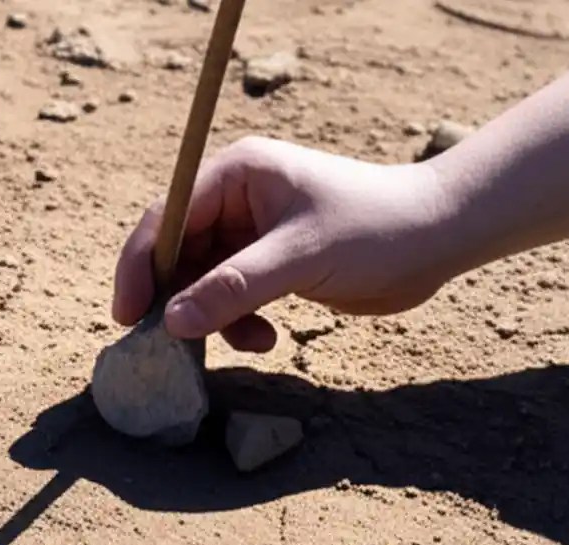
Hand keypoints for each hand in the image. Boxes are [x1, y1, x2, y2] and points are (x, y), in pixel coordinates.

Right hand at [112, 136, 466, 351]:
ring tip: (249, 341)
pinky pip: (233, 298)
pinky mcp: (272, 265)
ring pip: (204, 282)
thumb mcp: (300, 257)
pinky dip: (240, 323)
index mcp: (236, 174)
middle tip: (170, 347)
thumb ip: (234, 288)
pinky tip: (269, 338)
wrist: (439, 238)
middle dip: (177, 299)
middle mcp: (236, 199)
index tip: (129, 316)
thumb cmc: (374, 227)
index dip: (141, 266)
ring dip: (215, 318)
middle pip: (178, 253)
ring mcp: (253, 233)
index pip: (167, 217)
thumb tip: (172, 321)